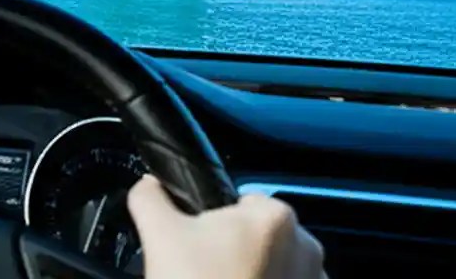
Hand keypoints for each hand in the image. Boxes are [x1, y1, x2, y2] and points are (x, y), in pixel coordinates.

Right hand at [127, 175, 325, 278]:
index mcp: (275, 216)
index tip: (202, 248)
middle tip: (209, 273)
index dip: (216, 223)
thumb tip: (149, 184)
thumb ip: (151, 197)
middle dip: (238, 250)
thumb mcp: (159, 236)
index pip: (242, 203)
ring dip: (257, 273)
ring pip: (276, 265)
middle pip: (261, 235)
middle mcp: (306, 245)